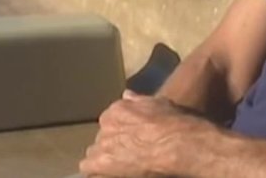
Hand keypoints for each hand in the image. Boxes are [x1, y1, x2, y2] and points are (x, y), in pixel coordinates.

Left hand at [79, 92, 209, 177]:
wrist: (175, 143)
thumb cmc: (173, 124)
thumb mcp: (158, 103)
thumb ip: (138, 100)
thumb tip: (127, 95)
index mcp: (118, 109)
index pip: (111, 121)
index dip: (120, 133)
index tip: (130, 140)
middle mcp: (106, 123)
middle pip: (103, 137)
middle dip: (113, 146)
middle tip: (127, 155)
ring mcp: (102, 143)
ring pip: (95, 153)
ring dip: (105, 160)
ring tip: (121, 166)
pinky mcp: (100, 163)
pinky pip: (89, 168)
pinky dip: (98, 172)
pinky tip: (109, 174)